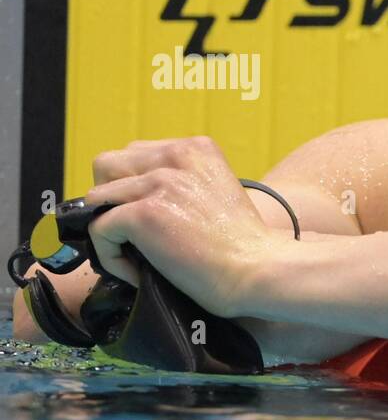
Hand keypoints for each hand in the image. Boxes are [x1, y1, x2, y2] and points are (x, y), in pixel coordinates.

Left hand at [84, 136, 280, 318]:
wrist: (258, 270)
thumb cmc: (241, 246)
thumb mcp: (214, 193)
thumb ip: (180, 184)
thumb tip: (128, 201)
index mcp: (196, 148)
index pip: (134, 154)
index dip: (130, 189)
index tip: (148, 219)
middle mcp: (176, 156)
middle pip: (106, 165)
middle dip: (109, 200)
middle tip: (131, 233)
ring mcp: (159, 182)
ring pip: (96, 200)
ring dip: (109, 231)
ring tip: (136, 256)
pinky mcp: (144, 213)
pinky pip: (99, 231)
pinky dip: (111, 257)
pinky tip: (138, 272)